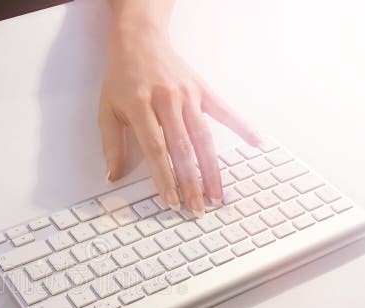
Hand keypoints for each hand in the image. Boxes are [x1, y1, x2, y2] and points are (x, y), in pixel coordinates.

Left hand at [99, 13, 260, 216]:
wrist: (139, 42)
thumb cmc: (122, 79)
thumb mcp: (107, 111)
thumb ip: (112, 145)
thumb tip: (113, 176)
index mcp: (140, 107)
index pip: (155, 150)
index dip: (165, 178)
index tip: (172, 201)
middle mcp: (166, 101)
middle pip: (183, 148)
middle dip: (191, 182)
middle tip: (198, 208)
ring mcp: (188, 95)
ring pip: (204, 137)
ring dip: (211, 169)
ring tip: (217, 195)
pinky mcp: (203, 90)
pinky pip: (225, 110)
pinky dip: (243, 126)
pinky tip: (257, 142)